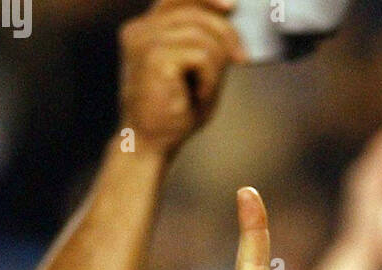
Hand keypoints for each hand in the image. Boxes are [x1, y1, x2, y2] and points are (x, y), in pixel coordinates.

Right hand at [119, 0, 245, 158]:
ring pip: (203, 36)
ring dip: (215, 67)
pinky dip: (209, 79)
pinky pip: (201, 56)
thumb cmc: (175, 111)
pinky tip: (198, 96)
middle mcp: (140, 29)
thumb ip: (205, 43)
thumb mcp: (195, 70)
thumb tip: (230, 21)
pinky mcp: (153, 57)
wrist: (151, 143)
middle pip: (196, 12)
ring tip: (203, 90)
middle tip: (241, 60)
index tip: (233, 8)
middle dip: (227, 36)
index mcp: (145, 28)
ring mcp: (144, 41)